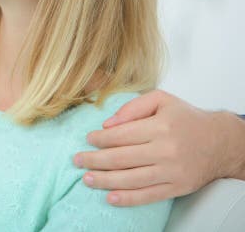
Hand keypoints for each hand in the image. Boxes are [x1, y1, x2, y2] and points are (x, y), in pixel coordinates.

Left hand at [74, 90, 242, 206]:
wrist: (220, 141)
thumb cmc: (186, 118)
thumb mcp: (161, 100)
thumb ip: (132, 107)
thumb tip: (107, 124)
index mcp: (160, 127)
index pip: (121, 135)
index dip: (100, 139)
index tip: (88, 139)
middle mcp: (166, 150)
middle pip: (121, 158)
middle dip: (94, 160)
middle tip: (77, 160)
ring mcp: (172, 172)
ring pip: (131, 179)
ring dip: (105, 180)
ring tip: (87, 179)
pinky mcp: (178, 187)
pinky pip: (149, 195)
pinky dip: (128, 199)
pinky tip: (110, 197)